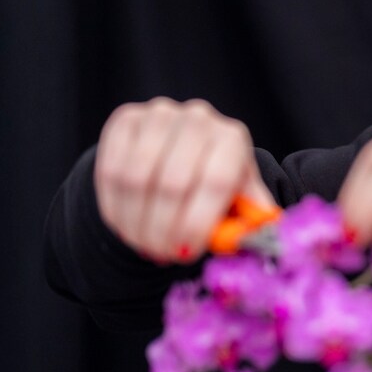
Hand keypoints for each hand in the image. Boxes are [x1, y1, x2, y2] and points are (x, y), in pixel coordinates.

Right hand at [93, 97, 275, 262]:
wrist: (183, 152)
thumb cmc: (215, 182)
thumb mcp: (239, 199)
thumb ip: (251, 220)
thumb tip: (262, 238)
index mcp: (233, 138)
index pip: (216, 181)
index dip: (198, 223)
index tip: (186, 254)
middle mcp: (198, 119)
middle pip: (173, 183)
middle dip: (163, 230)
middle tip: (162, 255)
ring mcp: (159, 115)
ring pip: (136, 179)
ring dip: (136, 223)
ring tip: (145, 245)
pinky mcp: (127, 119)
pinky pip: (109, 169)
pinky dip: (114, 207)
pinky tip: (125, 226)